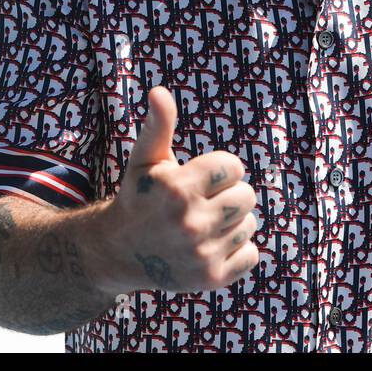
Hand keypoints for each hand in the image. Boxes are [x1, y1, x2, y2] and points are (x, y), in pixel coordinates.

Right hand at [105, 86, 259, 293]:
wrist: (120, 251)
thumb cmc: (140, 196)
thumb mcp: (146, 159)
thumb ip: (158, 125)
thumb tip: (159, 91)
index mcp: (177, 189)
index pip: (233, 167)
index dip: (220, 169)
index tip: (201, 178)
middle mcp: (190, 223)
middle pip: (247, 196)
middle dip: (228, 194)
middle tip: (203, 202)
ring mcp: (202, 254)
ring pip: (249, 224)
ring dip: (231, 223)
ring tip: (202, 226)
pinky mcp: (211, 279)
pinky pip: (251, 254)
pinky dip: (237, 250)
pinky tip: (211, 247)